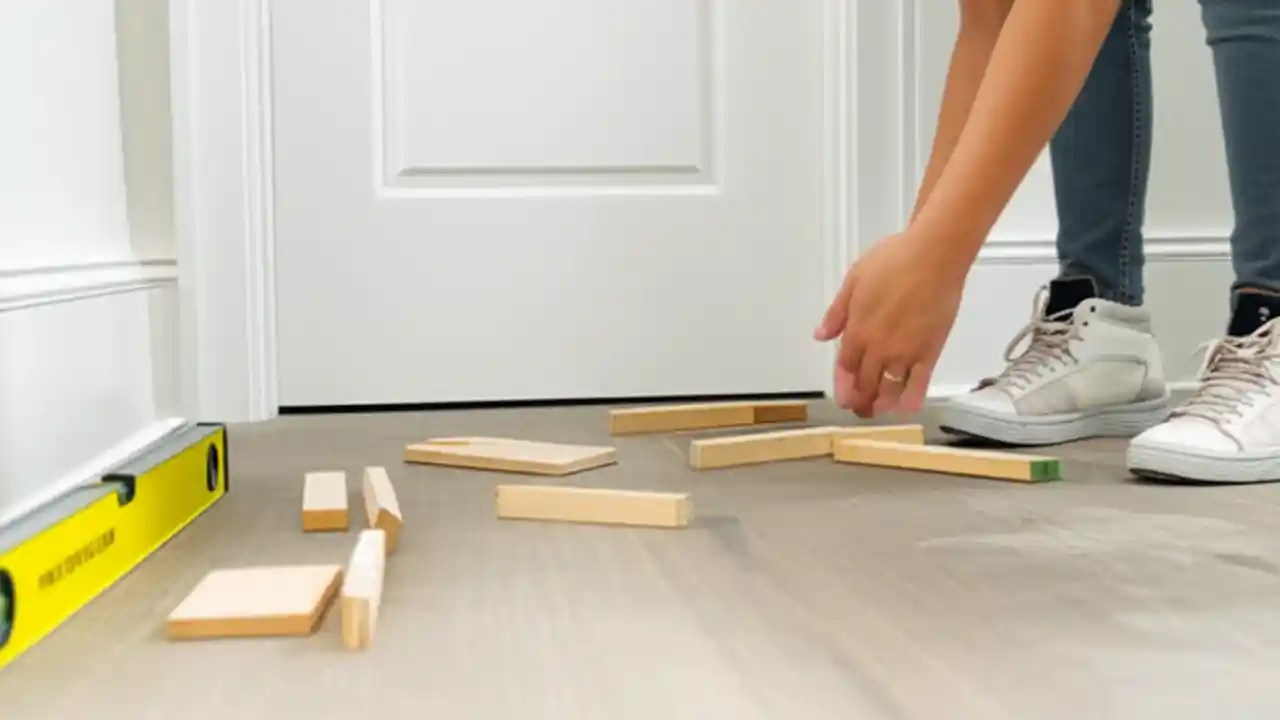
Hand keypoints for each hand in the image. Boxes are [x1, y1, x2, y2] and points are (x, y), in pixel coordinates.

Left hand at [814, 231, 967, 417]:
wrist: (933, 257)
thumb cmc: (895, 261)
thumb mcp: (854, 281)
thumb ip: (837, 313)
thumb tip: (821, 334)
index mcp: (857, 331)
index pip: (845, 366)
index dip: (843, 382)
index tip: (842, 392)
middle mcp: (878, 348)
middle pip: (865, 382)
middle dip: (858, 398)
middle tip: (857, 407)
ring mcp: (904, 353)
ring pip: (888, 389)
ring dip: (879, 403)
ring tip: (876, 410)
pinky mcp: (929, 352)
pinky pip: (919, 383)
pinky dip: (911, 398)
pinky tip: (905, 407)